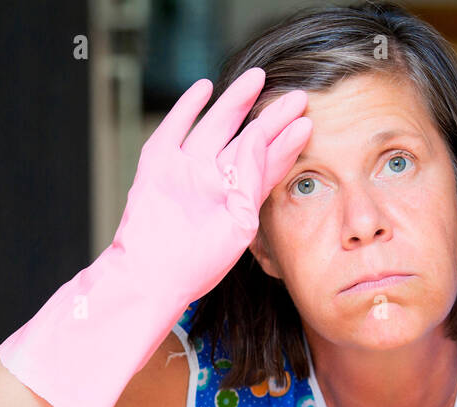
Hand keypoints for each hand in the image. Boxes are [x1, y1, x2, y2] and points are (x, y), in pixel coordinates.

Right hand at [109, 67, 311, 309]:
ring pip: (215, 126)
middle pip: (246, 139)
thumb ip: (252, 179)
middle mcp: (214, 181)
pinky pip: (174, 129)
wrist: (151, 278)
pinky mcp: (158, 165)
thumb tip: (258, 138)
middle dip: (270, 117)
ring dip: (235, 102)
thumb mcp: (239, 224)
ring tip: (257, 78)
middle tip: (294, 95)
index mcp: (236, 200)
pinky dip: (186, 108)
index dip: (285, 143)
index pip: (266, 164)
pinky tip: (203, 89)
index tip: (305, 122)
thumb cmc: (197, 265)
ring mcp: (186, 170)